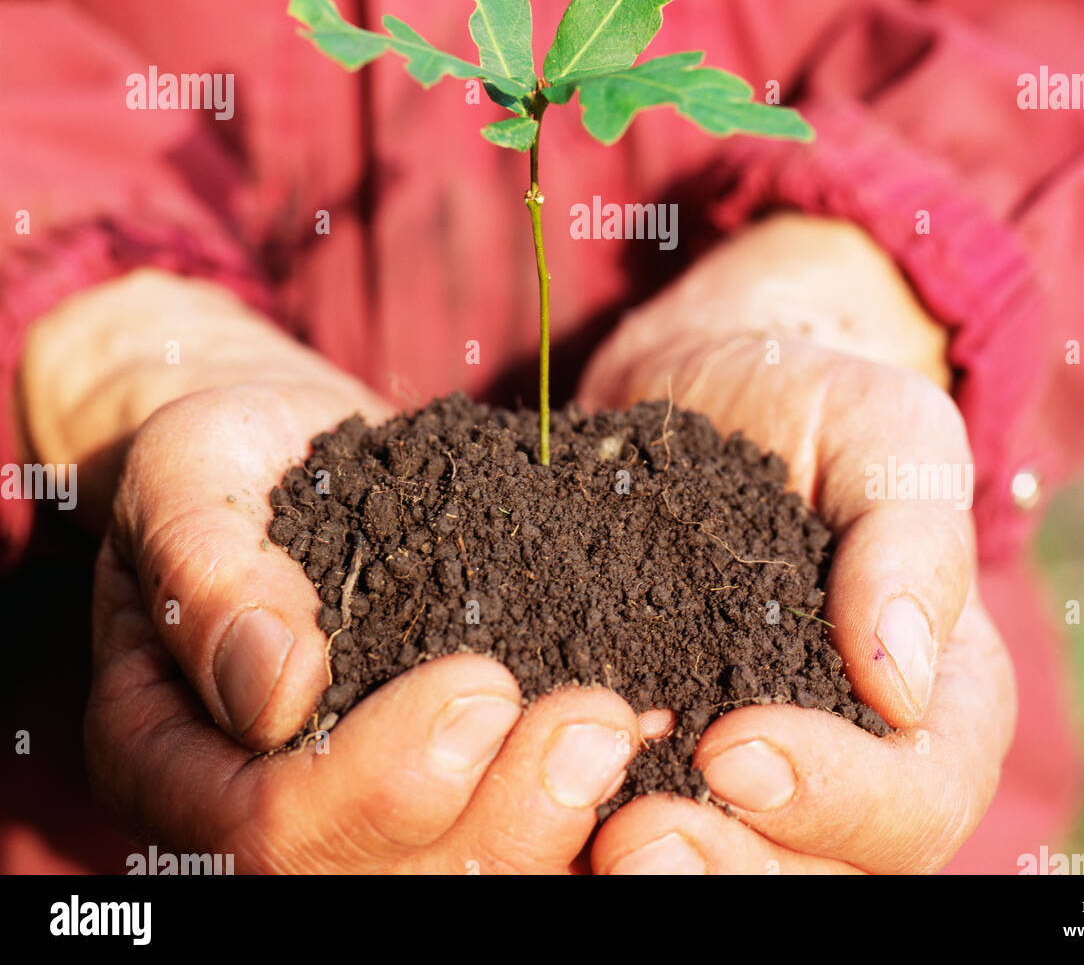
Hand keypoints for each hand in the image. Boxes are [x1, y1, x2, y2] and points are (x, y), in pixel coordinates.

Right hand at [23, 271, 641, 872]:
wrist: (278, 445)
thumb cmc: (219, 459)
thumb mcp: (187, 483)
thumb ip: (211, 579)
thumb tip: (277, 693)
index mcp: (181, 764)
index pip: (270, 833)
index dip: (382, 782)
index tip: (481, 687)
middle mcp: (270, 811)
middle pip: (385, 881)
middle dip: (499, 819)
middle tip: (595, 726)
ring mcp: (365, 798)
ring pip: (461, 871)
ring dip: (556, 819)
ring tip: (627, 729)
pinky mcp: (447, 769)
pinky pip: (512, 809)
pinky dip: (588, 791)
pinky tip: (658, 729)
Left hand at [578, 215, 1016, 873]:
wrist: (699, 388)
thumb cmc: (810, 404)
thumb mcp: (884, 433)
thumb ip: (913, 540)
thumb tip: (904, 682)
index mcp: (937, 708)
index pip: (917, 803)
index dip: (836, 799)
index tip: (734, 742)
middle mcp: (851, 768)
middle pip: (817, 878)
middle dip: (727, 866)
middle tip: (631, 835)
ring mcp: (745, 776)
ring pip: (722, 870)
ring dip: (653, 870)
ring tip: (580, 834)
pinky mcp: (648, 760)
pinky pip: (622, 821)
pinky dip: (575, 830)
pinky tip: (518, 793)